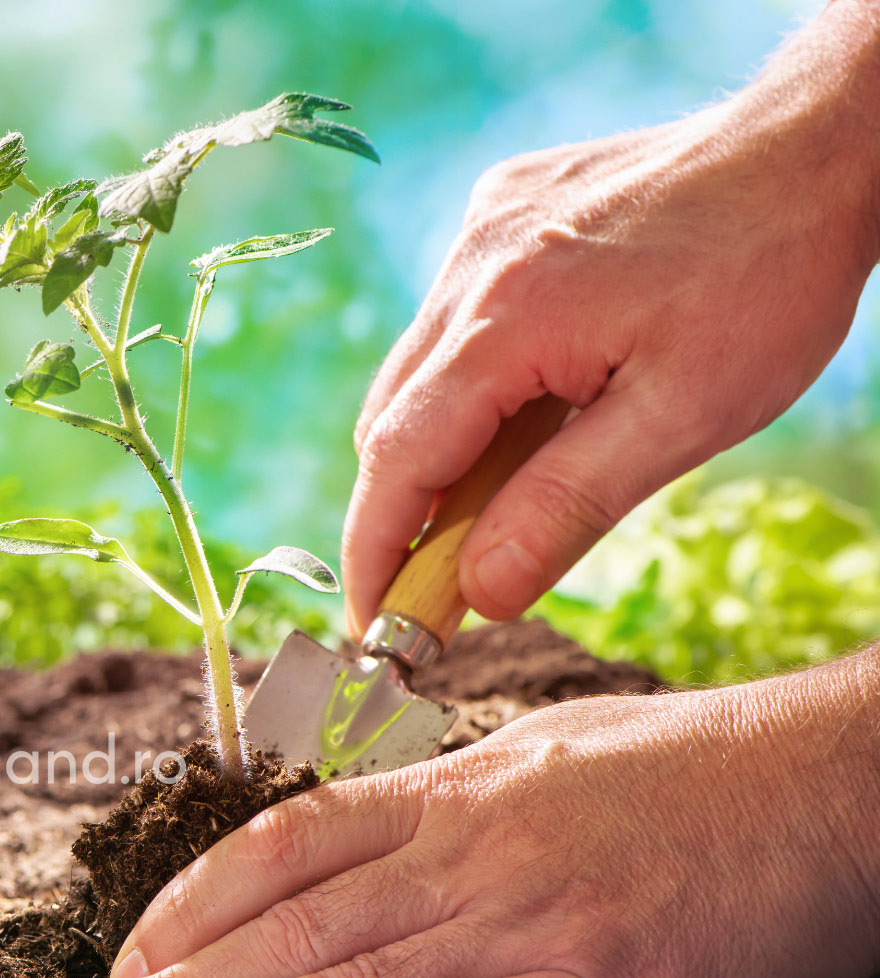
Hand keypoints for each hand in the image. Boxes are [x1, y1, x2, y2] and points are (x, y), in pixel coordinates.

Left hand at [79, 650, 879, 977]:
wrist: (829, 785)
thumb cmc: (696, 768)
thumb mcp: (548, 755)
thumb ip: (451, 800)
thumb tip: (370, 836)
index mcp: (454, 791)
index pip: (288, 842)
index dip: (196, 893)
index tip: (136, 939)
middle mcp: (471, 848)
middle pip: (298, 918)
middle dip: (189, 969)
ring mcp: (530, 916)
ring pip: (356, 973)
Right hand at [341, 2, 879, 637]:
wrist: (813, 144)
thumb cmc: (765, 278)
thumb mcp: (684, 417)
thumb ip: (567, 507)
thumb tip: (480, 594)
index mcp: (503, 322)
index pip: (397, 462)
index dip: (374, 552)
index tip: (371, 625)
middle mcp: (468, 269)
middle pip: (392, 419)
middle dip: (404, 510)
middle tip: (442, 585)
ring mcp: (480, 232)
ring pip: (420, 369)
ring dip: (442, 443)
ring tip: (503, 495)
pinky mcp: (502, 209)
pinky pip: (454, 314)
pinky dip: (471, 377)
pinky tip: (539, 392)